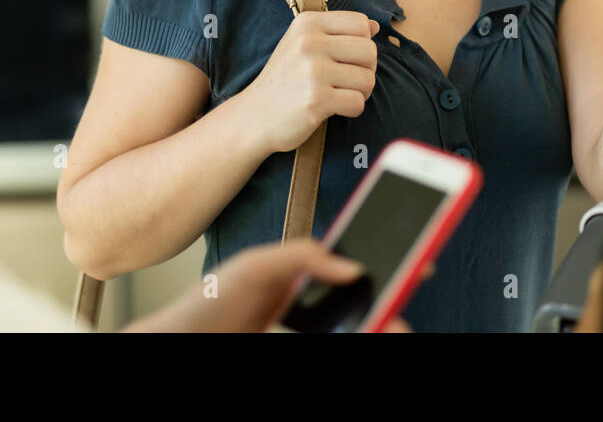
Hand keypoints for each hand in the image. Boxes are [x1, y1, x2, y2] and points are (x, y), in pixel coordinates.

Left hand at [125, 239, 409, 332]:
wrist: (180, 343)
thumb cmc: (209, 303)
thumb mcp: (257, 265)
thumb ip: (303, 255)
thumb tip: (351, 264)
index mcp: (307, 279)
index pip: (359, 266)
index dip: (392, 259)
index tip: (422, 257)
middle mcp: (316, 312)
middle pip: (369, 303)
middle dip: (396, 294)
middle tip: (416, 285)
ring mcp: (314, 336)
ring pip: (361, 328)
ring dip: (384, 321)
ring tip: (396, 321)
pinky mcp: (306, 347)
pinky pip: (344, 340)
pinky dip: (365, 332)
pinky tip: (375, 328)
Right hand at [243, 10, 379, 153]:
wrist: (253, 116)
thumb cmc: (285, 80)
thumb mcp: (302, 45)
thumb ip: (338, 33)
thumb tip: (375, 27)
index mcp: (307, 23)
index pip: (362, 24)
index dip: (362, 44)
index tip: (346, 59)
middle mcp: (309, 42)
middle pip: (370, 51)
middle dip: (365, 70)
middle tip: (346, 82)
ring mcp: (312, 71)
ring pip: (368, 79)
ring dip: (360, 93)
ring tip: (338, 95)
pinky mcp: (316, 99)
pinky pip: (358, 103)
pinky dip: (351, 110)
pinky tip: (333, 108)